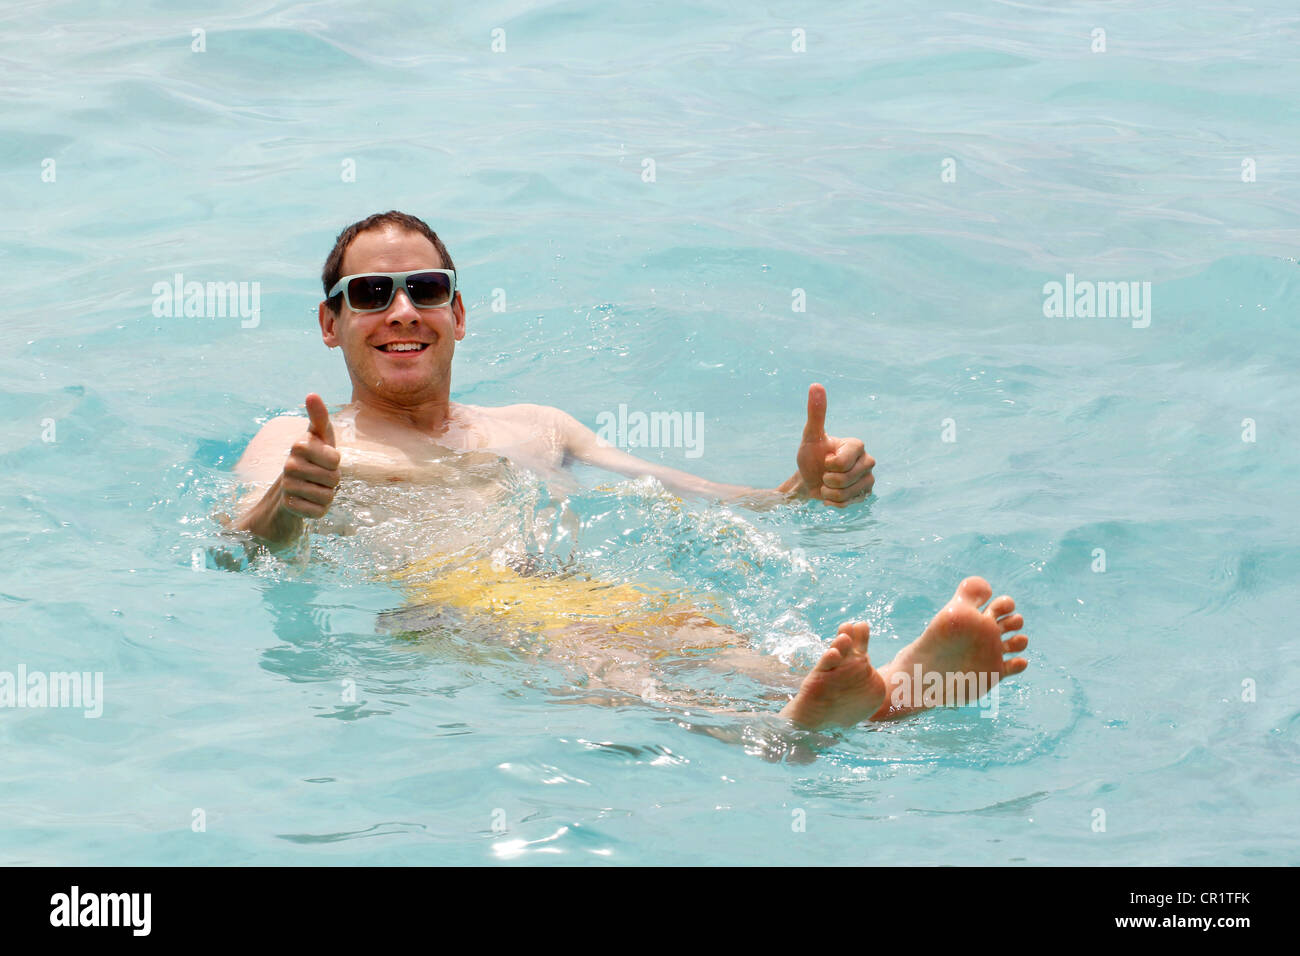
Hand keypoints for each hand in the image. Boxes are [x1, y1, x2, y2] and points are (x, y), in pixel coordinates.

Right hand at [277, 393, 340, 518]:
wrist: (293, 488)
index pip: (335, 458)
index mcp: (299, 445)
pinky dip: (320, 509)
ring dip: (328, 495)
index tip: (326, 458)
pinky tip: (309, 502)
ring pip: (328, 496)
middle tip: (321, 476)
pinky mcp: (289, 506)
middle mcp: (289, 465)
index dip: (336, 462)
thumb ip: (319, 417)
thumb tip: (312, 394)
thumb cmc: (314, 458)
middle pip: (334, 479)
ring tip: (315, 487)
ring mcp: (288, 486)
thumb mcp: (320, 437)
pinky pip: (319, 512)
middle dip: (334, 480)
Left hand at [795, 383, 874, 507]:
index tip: (825, 460)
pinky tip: (832, 495)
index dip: (828, 465)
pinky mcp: (866, 495)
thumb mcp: (811, 436)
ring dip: (830, 492)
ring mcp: (869, 479)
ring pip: (847, 493)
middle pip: (845, 479)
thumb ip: (816, 413)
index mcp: (857, 445)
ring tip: (827, 484)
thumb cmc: (811, 456)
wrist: (809, 481)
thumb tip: (816, 385)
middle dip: (828, 480)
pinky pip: (849, 504)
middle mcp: (868, 461)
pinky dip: (834, 502)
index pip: (843, 462)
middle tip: (824, 473)